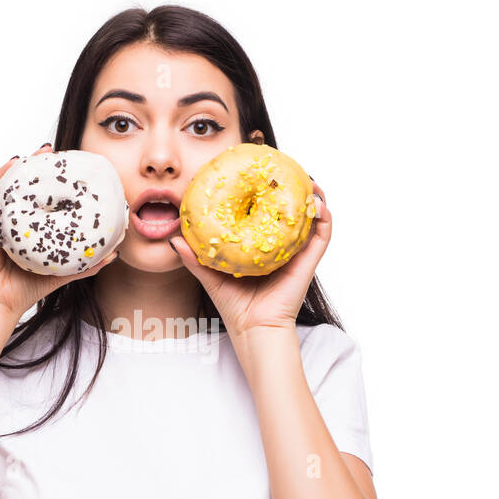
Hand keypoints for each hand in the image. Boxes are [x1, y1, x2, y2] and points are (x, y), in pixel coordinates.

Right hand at [0, 143, 118, 318]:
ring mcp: (1, 218)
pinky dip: (1, 175)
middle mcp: (17, 220)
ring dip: (25, 164)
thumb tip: (114, 254)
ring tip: (42, 151)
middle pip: (29, 186)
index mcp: (34, 229)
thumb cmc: (25, 289)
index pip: (46, 200)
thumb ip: (86, 264)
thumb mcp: (61, 272)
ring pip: (12, 183)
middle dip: (43, 166)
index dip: (58, 183)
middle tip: (59, 153)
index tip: (74, 169)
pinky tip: (13, 163)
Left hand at [168, 180, 330, 338]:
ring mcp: (297, 253)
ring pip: (311, 219)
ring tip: (309, 180)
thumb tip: (173, 238)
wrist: (253, 329)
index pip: (266, 215)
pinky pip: (322, 236)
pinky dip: (324, 218)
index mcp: (263, 246)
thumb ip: (193, 257)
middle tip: (287, 168)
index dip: (265, 194)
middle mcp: (283, 247)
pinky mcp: (308, 263)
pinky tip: (318, 203)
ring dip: (313, 197)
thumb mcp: (211, 275)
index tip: (259, 173)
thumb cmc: (234, 306)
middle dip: (292, 189)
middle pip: (291, 212)